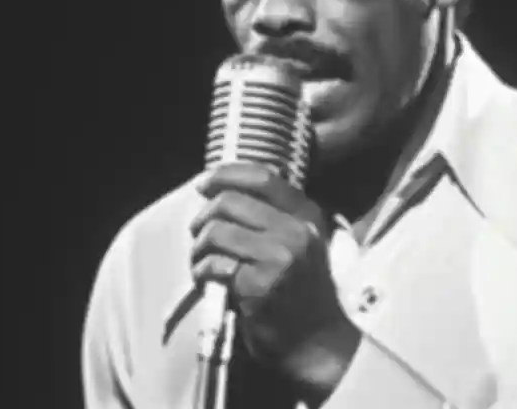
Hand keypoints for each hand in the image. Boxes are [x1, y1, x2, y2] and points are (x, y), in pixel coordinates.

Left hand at [190, 161, 359, 399]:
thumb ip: (276, 215)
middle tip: (200, 236)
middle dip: (203, 218)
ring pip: (215, 232)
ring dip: (199, 249)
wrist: (318, 343)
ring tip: (202, 263)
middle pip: (229, 202)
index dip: (225, 174)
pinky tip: (210, 283)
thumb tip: (224, 189)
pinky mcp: (258, 285)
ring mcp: (278, 258)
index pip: (262, 177)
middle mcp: (296, 232)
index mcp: (307, 216)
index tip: (204, 183)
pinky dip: (202, 273)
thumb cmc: (302, 293)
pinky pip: (213, 265)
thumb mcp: (302, 244)